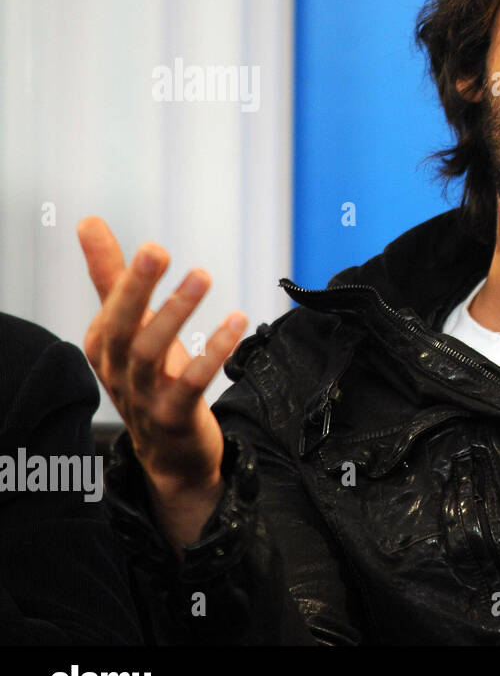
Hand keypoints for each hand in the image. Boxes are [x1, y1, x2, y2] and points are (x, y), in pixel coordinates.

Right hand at [77, 217, 245, 550]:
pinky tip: (235, 323)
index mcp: (105, 344)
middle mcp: (118, 369)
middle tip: (156, 249)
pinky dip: (212, 353)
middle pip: (121, 326)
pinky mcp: (173, 417)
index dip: (127, 276)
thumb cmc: (152, 378)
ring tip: (201, 276)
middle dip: (136, 288)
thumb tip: (87, 221)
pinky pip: (190, 384)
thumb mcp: (132, 326)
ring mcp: (143, 396)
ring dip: (175, 313)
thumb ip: (113, 276)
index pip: (112, 305)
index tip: (150, 245)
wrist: (171, 454)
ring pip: (149, 353)